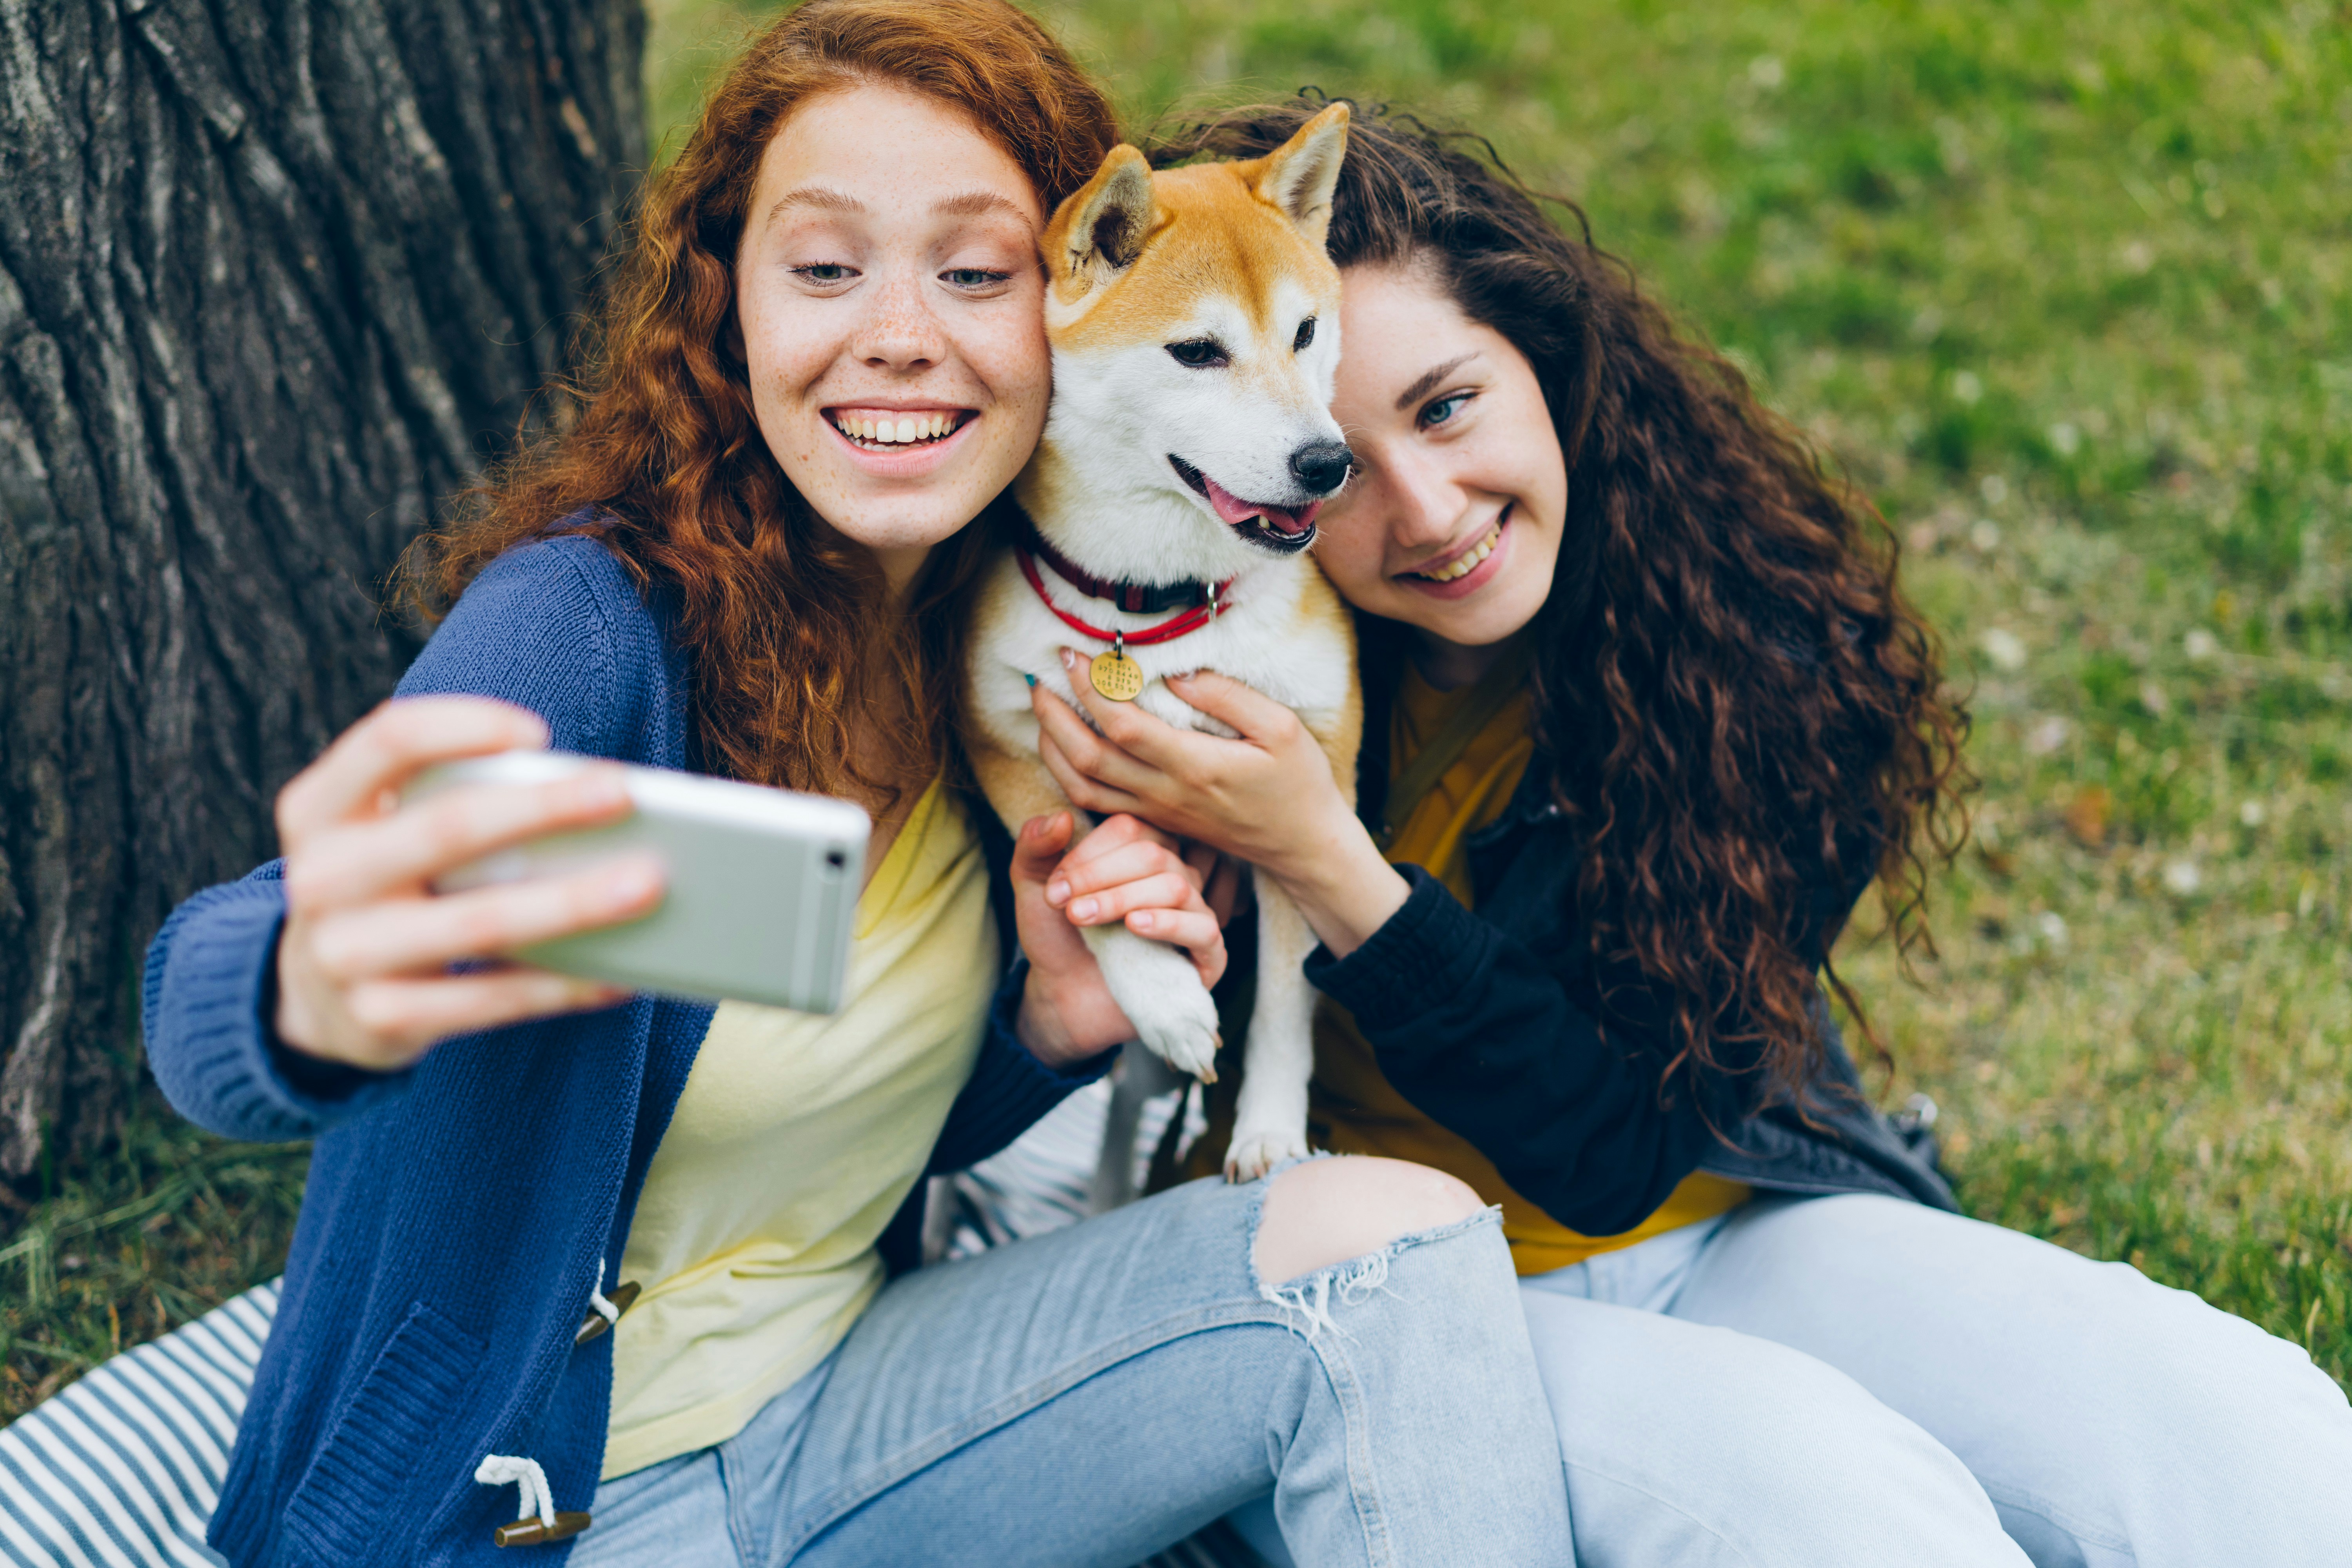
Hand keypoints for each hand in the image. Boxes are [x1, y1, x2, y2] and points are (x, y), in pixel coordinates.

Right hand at [273, 697, 663, 1071]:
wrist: (310, 999)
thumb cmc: (384, 886)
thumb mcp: (383, 834)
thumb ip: (446, 803)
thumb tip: (587, 798)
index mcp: (318, 808)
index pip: (389, 740)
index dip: (465, 726)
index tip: (539, 733)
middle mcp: (319, 877)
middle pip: (447, 829)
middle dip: (543, 809)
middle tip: (623, 793)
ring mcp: (344, 953)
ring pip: (479, 923)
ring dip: (573, 903)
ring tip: (648, 883)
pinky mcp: (381, 1019)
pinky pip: (491, 1001)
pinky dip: (563, 986)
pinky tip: (621, 975)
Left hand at [1010, 810, 1228, 1067]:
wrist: (1064, 995)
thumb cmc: (1057, 936)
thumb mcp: (1034, 887)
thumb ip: (1035, 848)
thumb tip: (1059, 816)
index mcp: (1143, 851)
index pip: (1130, 829)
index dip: (1088, 853)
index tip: (1054, 885)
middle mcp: (1175, 876)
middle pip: (1153, 855)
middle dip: (1100, 876)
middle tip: (1063, 904)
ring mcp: (1194, 914)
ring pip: (1176, 887)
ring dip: (1123, 898)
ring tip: (1083, 917)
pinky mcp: (1206, 956)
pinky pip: (1204, 930)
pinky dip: (1169, 923)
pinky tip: (1134, 925)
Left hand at [1031, 654, 1408, 956]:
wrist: (1301, 845)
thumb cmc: (1296, 782)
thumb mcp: (1281, 729)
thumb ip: (1228, 698)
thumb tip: (1174, 673)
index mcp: (1195, 767)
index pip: (1124, 727)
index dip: (1091, 689)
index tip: (1073, 655)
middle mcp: (1165, 794)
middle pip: (1088, 758)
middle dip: (1055, 714)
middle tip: (1039, 676)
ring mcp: (1155, 812)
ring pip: (1081, 786)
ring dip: (1051, 746)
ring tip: (1041, 706)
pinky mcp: (1154, 821)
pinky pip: (1095, 803)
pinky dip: (1066, 774)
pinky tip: (1060, 744)